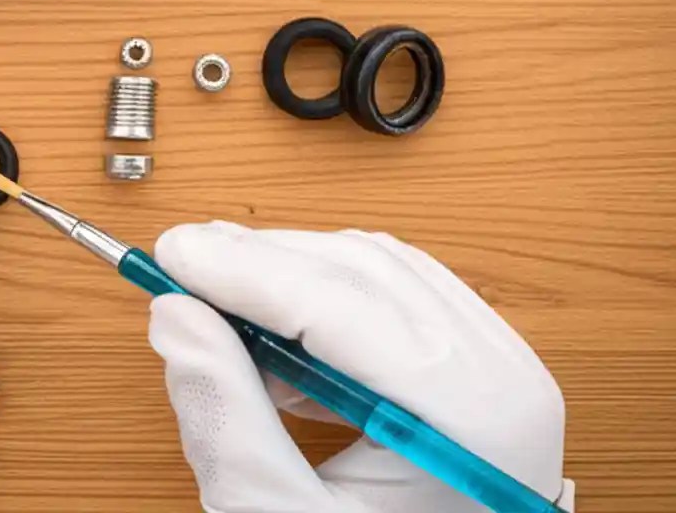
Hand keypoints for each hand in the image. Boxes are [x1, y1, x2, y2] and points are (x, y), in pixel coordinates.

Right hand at [148, 223, 573, 512]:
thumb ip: (227, 421)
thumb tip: (175, 316)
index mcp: (471, 420)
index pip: (343, 306)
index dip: (247, 271)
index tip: (171, 254)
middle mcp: (504, 375)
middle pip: (362, 271)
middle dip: (258, 260)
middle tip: (178, 265)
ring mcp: (502, 361)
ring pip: (377, 268)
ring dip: (288, 272)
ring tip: (218, 308)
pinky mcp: (484, 361)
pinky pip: (396, 292)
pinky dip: (324, 298)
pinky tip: (275, 342)